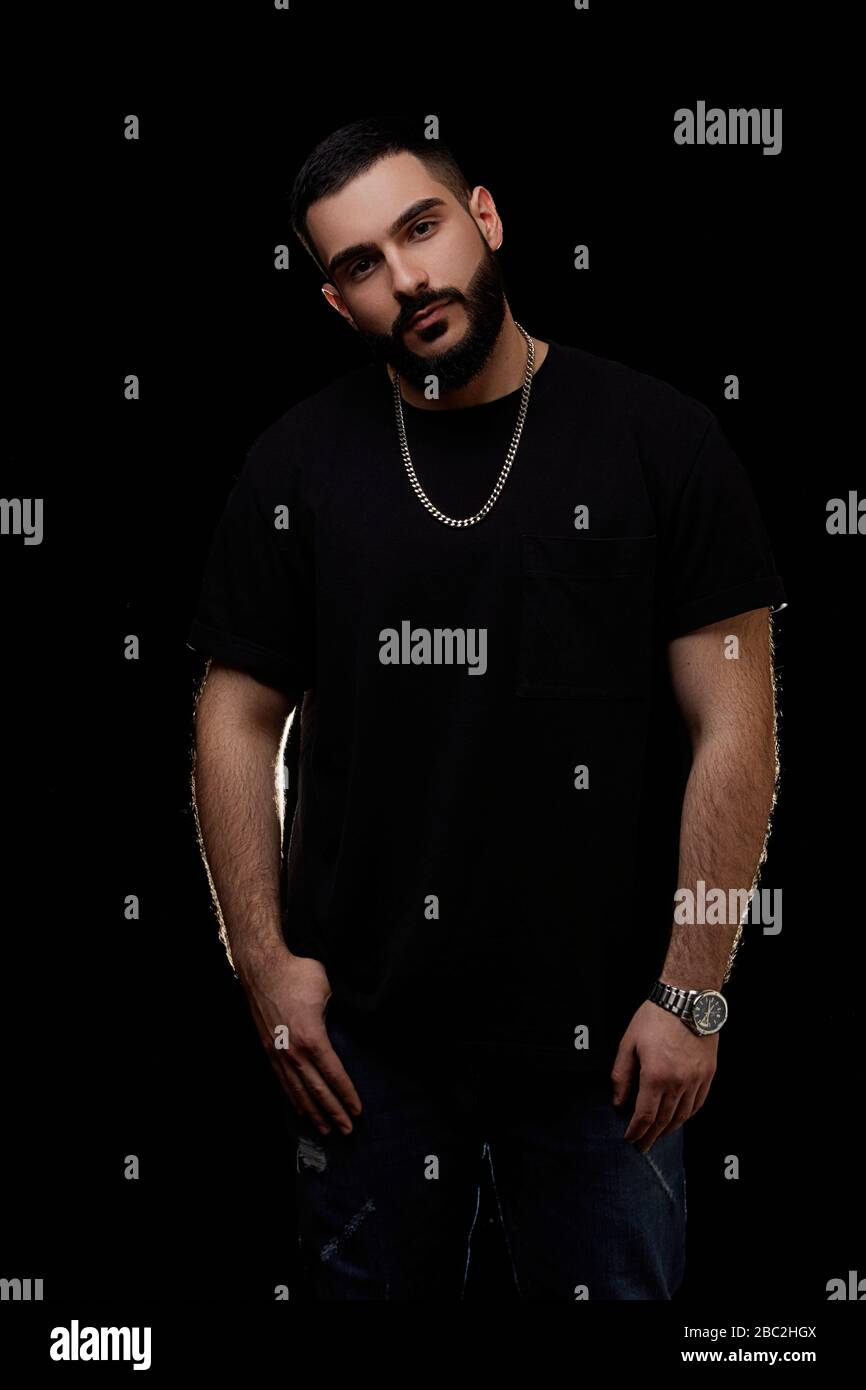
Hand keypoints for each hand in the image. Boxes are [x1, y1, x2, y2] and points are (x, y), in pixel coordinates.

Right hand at [238, 946, 362, 1135]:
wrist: (262, 968)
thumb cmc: (298, 973)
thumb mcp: (327, 990)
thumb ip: (337, 1014)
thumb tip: (348, 1026)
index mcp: (312, 1038)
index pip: (334, 1074)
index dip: (346, 1094)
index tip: (358, 1110)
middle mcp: (294, 1052)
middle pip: (317, 1090)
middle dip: (333, 1112)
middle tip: (347, 1131)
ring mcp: (279, 1052)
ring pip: (298, 1091)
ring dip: (313, 1113)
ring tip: (326, 1129)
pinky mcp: (269, 1049)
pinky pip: (283, 1081)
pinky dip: (293, 1099)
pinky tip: (300, 1110)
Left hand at [610, 1000, 717, 1151]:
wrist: (688, 1000)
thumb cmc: (655, 1018)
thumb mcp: (628, 1043)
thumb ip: (621, 1075)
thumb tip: (618, 1102)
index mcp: (655, 1076)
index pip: (644, 1116)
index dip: (636, 1131)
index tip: (629, 1139)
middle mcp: (678, 1083)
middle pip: (664, 1121)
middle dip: (651, 1136)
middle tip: (642, 1146)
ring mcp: (696, 1080)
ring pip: (682, 1116)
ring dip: (669, 1129)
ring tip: (658, 1135)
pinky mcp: (708, 1074)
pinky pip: (698, 1104)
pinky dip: (687, 1116)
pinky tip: (680, 1119)